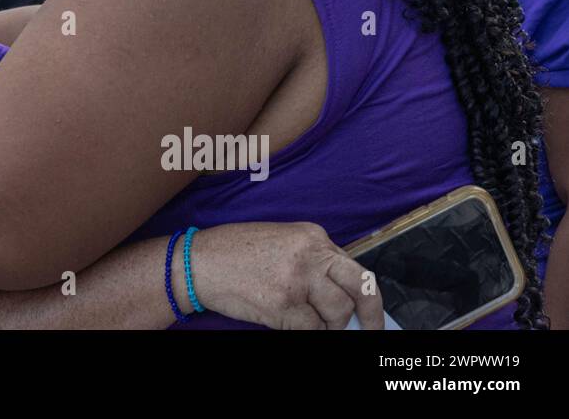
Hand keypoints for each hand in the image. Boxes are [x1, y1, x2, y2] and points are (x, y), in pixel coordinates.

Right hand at [190, 222, 383, 329]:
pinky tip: (289, 322)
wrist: (198, 262)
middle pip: (359, 288)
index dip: (367, 296)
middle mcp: (310, 254)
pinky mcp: (284, 304)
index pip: (354, 268)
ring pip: (337, 313)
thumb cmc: (232, 251)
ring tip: (308, 321)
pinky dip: (306, 331)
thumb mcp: (280, 241)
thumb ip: (311, 259)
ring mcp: (298, 279)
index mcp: (312, 235)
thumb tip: (338, 290)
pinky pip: (312, 329)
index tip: (370, 314)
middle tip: (370, 331)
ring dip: (327, 325)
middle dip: (369, 315)